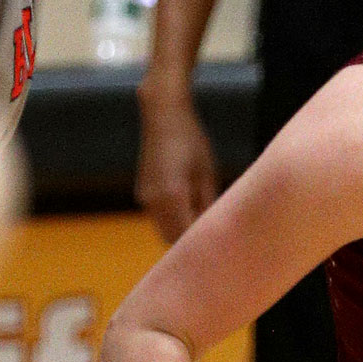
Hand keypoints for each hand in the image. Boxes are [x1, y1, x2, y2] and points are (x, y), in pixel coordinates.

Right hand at [136, 84, 218, 243]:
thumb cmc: (192, 142)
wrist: (163, 115)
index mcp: (172, 196)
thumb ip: (208, 205)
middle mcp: (153, 201)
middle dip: (190, 242)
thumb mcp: (207, 175)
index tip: (220, 246)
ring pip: (164, 229)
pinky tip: (192, 207)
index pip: (185, 236)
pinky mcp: (142, 192)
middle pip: (171, 238)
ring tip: (206, 220)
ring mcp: (144, 197)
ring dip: (181, 230)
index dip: (202, 244)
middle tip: (215, 237)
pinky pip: (159, 217)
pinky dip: (173, 219)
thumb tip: (214, 230)